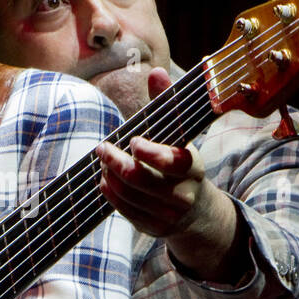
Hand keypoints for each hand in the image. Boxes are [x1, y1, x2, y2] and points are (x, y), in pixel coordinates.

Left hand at [94, 67, 247, 281]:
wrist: (196, 211)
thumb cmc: (179, 162)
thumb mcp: (178, 135)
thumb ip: (166, 103)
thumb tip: (157, 71)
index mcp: (193, 168)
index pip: (173, 162)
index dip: (151, 152)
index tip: (133, 140)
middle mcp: (183, 194)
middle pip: (142, 179)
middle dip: (116, 161)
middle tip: (103, 147)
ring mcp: (168, 214)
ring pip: (129, 195)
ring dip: (109, 175)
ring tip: (103, 160)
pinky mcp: (153, 227)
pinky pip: (124, 210)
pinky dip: (110, 192)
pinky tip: (105, 178)